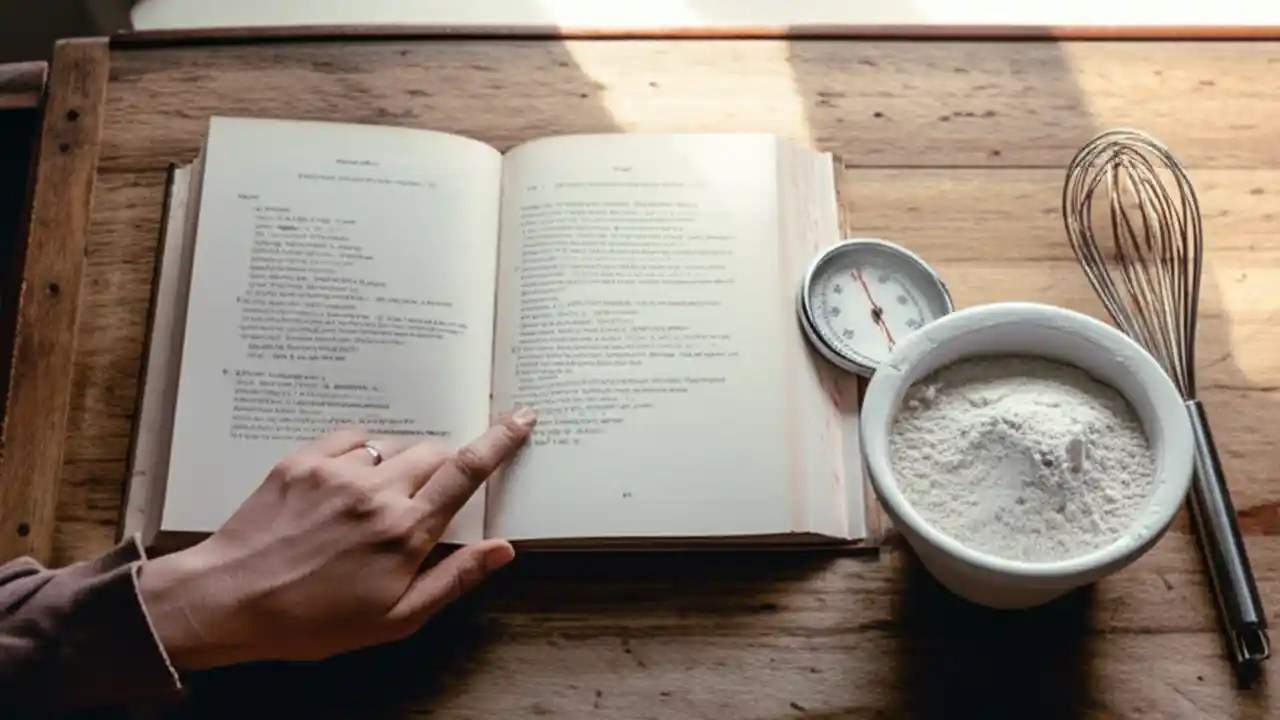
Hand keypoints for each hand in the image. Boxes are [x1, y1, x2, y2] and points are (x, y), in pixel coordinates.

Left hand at [137, 409, 535, 669]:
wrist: (230, 601)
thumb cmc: (314, 622)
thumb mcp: (396, 619)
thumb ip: (454, 578)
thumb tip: (503, 548)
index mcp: (405, 532)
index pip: (466, 472)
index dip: (500, 442)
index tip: (521, 419)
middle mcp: (376, 492)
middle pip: (434, 453)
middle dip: (441, 469)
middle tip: (420, 505)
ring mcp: (336, 472)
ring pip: (393, 446)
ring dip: (398, 466)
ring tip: (371, 507)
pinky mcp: (302, 461)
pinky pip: (350, 439)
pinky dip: (359, 455)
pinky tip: (344, 487)